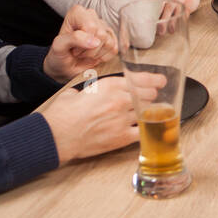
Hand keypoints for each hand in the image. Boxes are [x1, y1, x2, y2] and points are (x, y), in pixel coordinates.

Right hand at [40, 74, 161, 163]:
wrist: (56, 135)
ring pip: (147, 113)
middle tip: (149, 98)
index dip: (154, 80)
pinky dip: (144, 130)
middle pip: (149, 96)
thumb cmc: (62, 114)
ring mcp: (123, 119)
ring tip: (147, 113)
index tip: (160, 81)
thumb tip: (93, 92)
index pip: (141, 80)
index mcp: (110, 85)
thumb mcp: (78, 90)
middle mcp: (120, 100)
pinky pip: (141, 132)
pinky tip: (143, 129)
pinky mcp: (121, 137)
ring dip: (148, 112)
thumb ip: (93, 89)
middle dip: (150, 96)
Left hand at [42, 5, 118, 82]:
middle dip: (89, 50)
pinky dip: (102, 58)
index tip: (73, 47)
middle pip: (101, 35)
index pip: (91, 26)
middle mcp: (92, 16)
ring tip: (84, 53)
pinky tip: (93, 56)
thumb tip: (95, 41)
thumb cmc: (60, 54)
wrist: (65, 66)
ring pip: (108, 43)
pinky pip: (114, 49)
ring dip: (95, 55)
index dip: (84, 40)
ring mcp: (103, 26)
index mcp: (77, 13)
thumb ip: (74, 39)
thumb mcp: (59, 46)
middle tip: (78, 51)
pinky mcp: (111, 38)